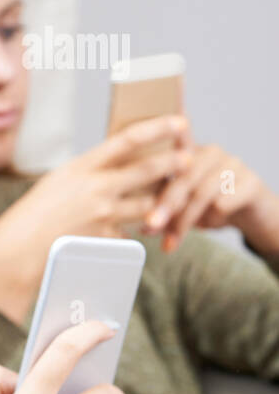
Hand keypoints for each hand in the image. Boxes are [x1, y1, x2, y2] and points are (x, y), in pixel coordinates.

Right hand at [0, 115, 189, 321]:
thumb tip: (117, 160)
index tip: (179, 122)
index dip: (157, 129)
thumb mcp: (58, 182)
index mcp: (81, 167)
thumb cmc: (33, 214)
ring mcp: (103, 215)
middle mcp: (95, 188)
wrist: (18, 251)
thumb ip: (88, 172)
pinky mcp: (107, 238)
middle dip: (173, 163)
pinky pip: (129, 232)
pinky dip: (127, 232)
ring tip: (163, 200)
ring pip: (148, 204)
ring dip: (158, 203)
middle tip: (189, 158)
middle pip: (148, 170)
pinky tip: (115, 234)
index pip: (127, 140)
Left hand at [145, 139, 278, 256]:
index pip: (169, 154)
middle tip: (150, 229)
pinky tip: (212, 223)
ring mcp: (234, 164)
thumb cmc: (211, 207)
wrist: (254, 214)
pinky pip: (223, 203)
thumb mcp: (183, 205)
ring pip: (201, 194)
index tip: (139, 167)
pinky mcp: (252, 182)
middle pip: (182, 179)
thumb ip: (163, 207)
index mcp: (191, 152)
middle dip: (164, 207)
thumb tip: (143, 227)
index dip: (154, 159)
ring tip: (174, 241)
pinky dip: (212, 220)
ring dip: (185, 221)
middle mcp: (212, 152)